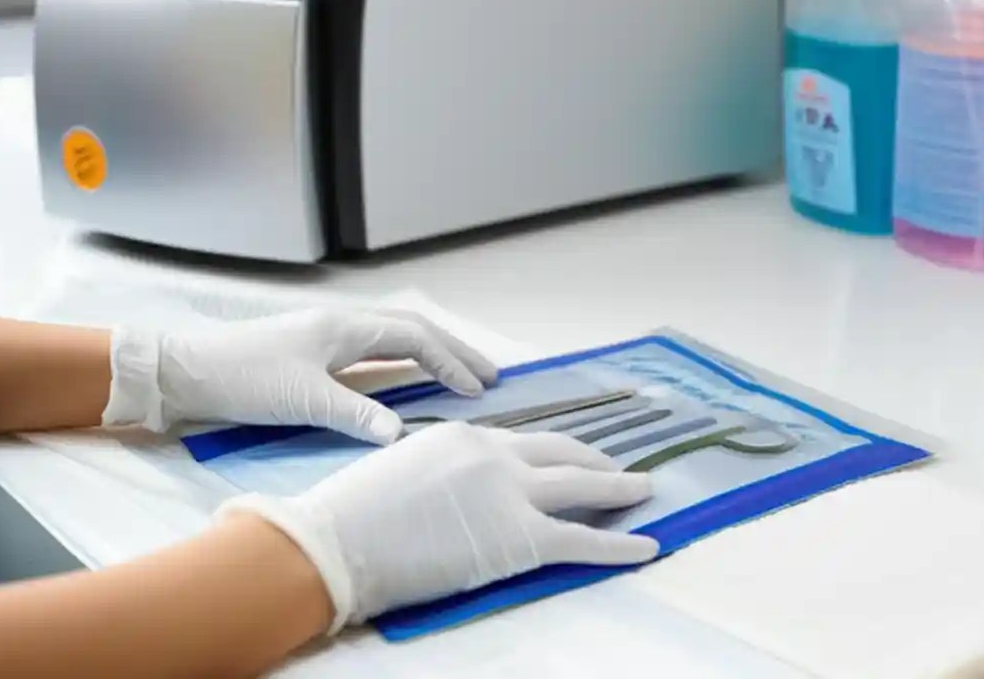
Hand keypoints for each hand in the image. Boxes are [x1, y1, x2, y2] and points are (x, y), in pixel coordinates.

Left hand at [101, 309, 497, 444]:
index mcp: (344, 328)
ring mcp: (325, 338)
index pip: (414, 338)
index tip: (479, 388)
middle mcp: (340, 326)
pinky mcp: (310, 355)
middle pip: (411, 331)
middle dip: (453, 351)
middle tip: (488, 374)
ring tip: (457, 375)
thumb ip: (355, 415)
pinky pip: (372, 353)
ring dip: (429, 355)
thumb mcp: (302, 400)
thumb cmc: (242, 378)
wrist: (184, 372)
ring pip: (392, 339)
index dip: (451, 360)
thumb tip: (403, 435)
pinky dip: (401, 363)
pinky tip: (403, 380)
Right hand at [220, 422, 659, 632]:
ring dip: (619, 488)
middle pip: (562, 451)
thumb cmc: (351, 514)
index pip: (523, 441)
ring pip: (583, 485)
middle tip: (619, 467)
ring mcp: (510, 492)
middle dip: (596, 459)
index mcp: (465, 436)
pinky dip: (620, 545)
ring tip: (645, 490)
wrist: (336, 541)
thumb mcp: (401, 469)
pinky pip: (583, 540)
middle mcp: (495, 454)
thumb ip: (440, 472)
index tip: (569, 457)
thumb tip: (455, 492)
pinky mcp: (520, 536)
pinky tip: (647, 546)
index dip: (552, 453)